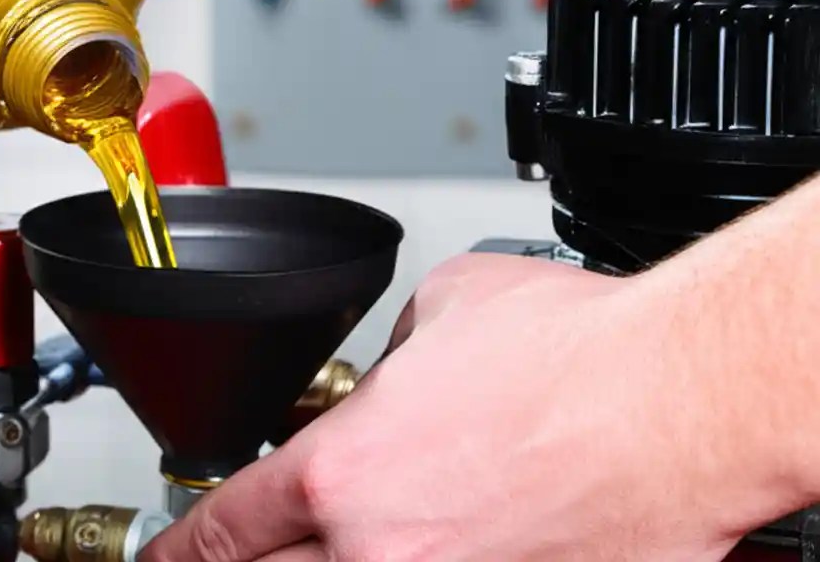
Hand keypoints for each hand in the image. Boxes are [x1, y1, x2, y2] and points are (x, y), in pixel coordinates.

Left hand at [142, 253, 761, 561]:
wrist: (680, 401)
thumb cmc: (577, 353)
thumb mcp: (442, 312)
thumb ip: (389, 359)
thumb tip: (389, 378)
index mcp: (338, 472)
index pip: (223, 531)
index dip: (181, 550)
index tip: (170, 554)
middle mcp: (377, 552)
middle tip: (230, 559)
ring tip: (343, 543)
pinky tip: (440, 546)